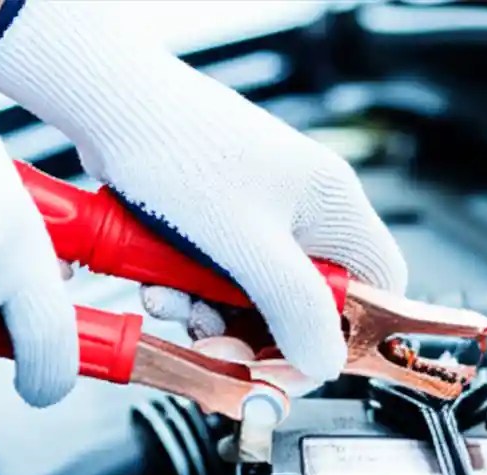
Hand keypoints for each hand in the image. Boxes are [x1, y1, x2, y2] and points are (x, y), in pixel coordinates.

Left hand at [0, 1, 407, 381]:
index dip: (347, 332)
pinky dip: (189, 292)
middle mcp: (306, 209)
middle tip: (218, 347)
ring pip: (257, 295)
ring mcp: (262, 211)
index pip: (378, 285)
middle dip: (258, 333)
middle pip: (309, 302)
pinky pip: (220, 276)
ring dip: (213, 315)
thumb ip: (294, 308)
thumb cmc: (179, 151)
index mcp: (334, 207)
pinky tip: (158, 286)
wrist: (108, 101)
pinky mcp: (221, 216)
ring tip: (173, 305)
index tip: (300, 360)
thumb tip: (327, 362)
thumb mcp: (246, 245)